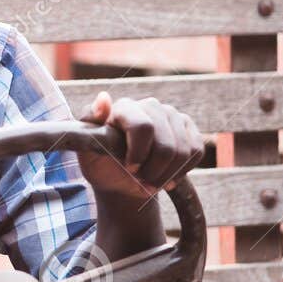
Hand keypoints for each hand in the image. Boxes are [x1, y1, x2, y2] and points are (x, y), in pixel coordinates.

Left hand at [77, 92, 204, 202]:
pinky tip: (166, 177)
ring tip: (150, 183)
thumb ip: (90, 122)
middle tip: (141, 182)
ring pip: (183, 150)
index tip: (130, 169)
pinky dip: (181, 171)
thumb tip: (104, 98)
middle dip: (153, 171)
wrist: (119, 177)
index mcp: (124, 108)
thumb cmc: (99, 162)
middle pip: (166, 145)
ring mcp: (171, 115)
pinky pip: (196, 151)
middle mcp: (150, 106)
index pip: (143, 127)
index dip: (139, 154)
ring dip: (166, 175)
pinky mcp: (187, 127)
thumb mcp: (86, 148)